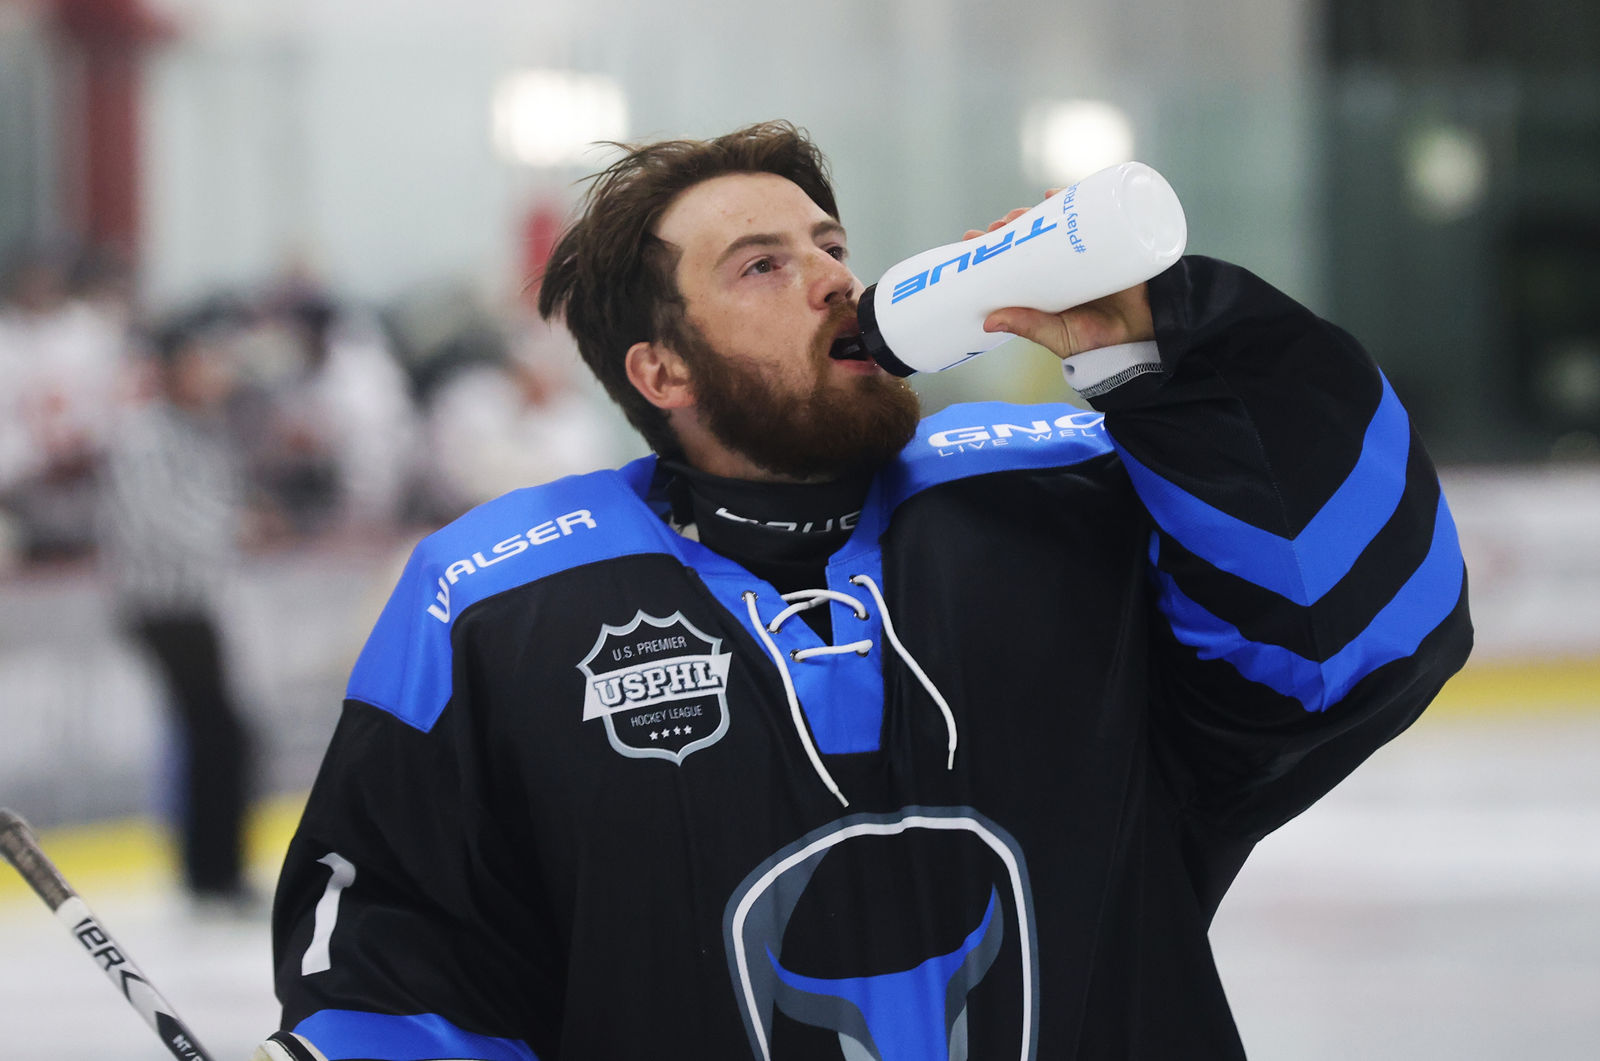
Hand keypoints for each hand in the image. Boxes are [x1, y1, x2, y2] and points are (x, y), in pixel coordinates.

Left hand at [962, 193, 1156, 359]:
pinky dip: (1073, 199)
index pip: (1013, 261)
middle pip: (1032, 236)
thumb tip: (988, 322)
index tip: (972, 239)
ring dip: (1034, 212)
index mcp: (1044, 287)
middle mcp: (1061, 265)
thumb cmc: (1099, 341)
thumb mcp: (1058, 335)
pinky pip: (1091, 215)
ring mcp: (1084, 251)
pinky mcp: (1109, 241)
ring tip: (1020, 213)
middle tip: (998, 226)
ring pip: (1056, 223)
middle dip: (1012, 226)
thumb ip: (1028, 326)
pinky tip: (1053, 195)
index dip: (993, 248)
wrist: (1145, 335)